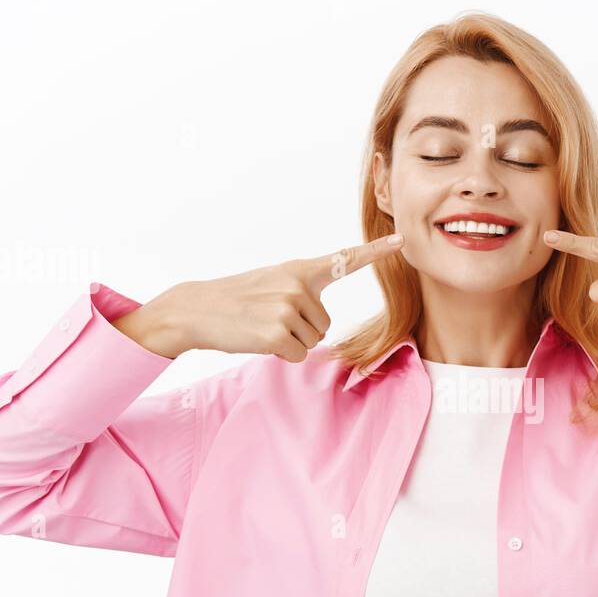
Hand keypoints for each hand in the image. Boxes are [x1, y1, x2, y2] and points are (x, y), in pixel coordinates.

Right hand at [131, 234, 404, 359]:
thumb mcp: (271, 283)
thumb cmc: (237, 299)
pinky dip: (280, 354)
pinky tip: (258, 338)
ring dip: (289, 341)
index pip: (344, 259)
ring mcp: (287, 309)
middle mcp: (297, 286)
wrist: (195, 309)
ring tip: (261, 325)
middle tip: (267, 318)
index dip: (375, 253)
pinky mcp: (277, 334)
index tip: (401, 241)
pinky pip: (297, 355)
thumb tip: (320, 323)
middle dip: (300, 329)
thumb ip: (301, 292)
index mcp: (299, 270)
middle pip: (324, 324)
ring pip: (312, 341)